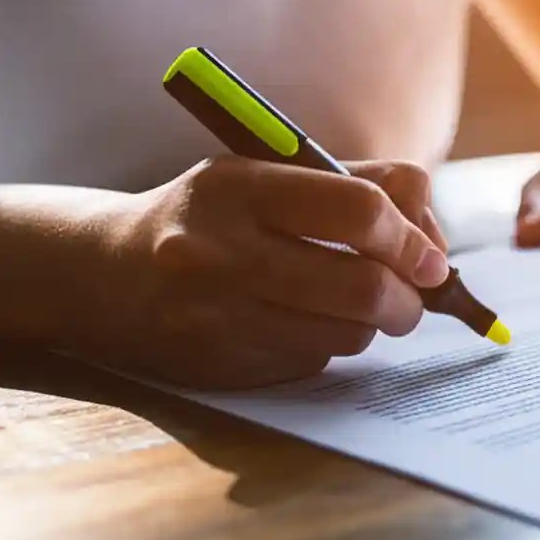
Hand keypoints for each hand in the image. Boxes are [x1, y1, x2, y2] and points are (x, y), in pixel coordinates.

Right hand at [83, 157, 445, 387]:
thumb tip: (433, 239)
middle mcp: (224, 252)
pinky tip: (302, 322)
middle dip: (409, 298)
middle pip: (365, 286)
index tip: (431, 258)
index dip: (414, 238)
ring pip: (348, 334)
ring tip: (357, 304)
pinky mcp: (223, 366)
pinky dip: (328, 344)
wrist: (106, 274)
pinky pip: (314, 362)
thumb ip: (357, 187)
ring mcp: (220, 316)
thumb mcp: (268, 173)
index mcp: (242, 188)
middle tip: (413, 297)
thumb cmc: (212, 215)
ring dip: (372, 323)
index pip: (361, 210)